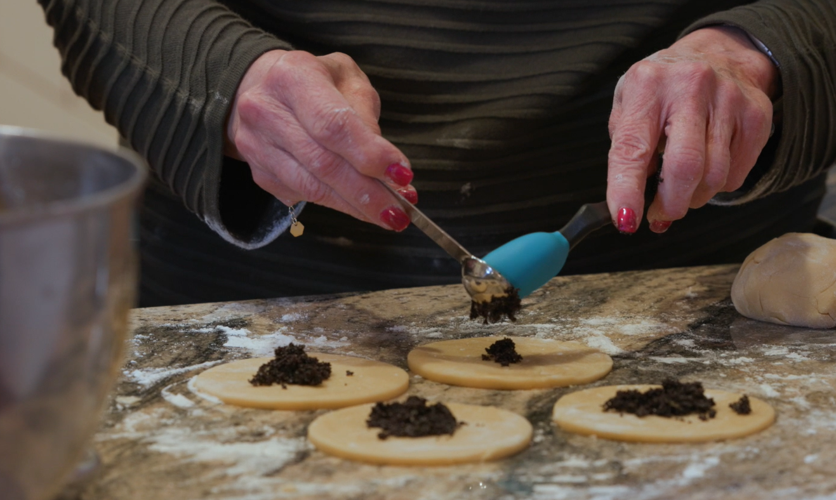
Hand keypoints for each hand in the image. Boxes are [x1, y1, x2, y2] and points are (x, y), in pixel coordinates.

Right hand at [226, 50, 416, 230]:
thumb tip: (386, 168)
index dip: (369, 154)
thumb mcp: (348, 80)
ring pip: (312, 188)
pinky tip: (360, 206)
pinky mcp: (259, 172)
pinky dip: (337, 204)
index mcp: (293, 76)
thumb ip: (366, 116)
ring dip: (355, 206)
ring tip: (388, 215)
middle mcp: (265, 110)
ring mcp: (256, 145)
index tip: (401, 175)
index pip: (333, 124)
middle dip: (368, 192)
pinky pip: (303, 196)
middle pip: (323, 163)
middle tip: (400, 211)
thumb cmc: (315, 82)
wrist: (261, 87)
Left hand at [607, 26, 778, 233]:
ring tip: (679, 191)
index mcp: (647, 86)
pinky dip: (716, 186)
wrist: (717, 53)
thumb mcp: (628, 105)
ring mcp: (728, 99)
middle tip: (659, 215)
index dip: (626, 191)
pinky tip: (705, 170)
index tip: (625, 221)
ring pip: (713, 177)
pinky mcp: (756, 115)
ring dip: (692, 198)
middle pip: (684, 168)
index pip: (632, 148)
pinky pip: (735, 174)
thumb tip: (632, 202)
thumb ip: (625, 149)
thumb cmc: (662, 88)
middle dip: (669, 205)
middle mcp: (690, 87)